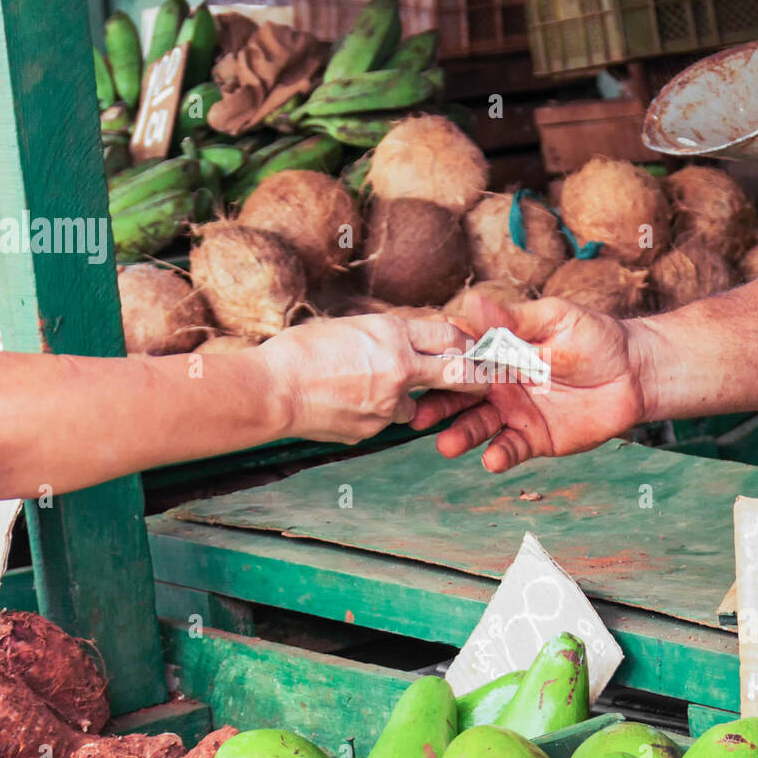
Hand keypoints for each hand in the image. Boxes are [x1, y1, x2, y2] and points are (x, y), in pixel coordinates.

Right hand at [263, 313, 481, 443]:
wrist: (271, 391)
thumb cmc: (301, 352)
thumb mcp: (350, 328)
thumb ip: (385, 337)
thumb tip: (409, 341)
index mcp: (392, 334)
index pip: (447, 335)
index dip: (464, 342)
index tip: (474, 348)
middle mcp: (400, 368)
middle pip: (455, 373)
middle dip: (474, 377)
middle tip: (486, 379)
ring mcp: (388, 404)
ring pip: (411, 404)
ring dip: (399, 399)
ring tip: (359, 390)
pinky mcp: (373, 430)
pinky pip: (381, 421)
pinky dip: (369, 414)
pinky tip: (340, 406)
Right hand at [412, 294, 649, 471]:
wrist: (633, 374)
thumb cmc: (594, 337)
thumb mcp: (554, 319)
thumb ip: (514, 320)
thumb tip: (473, 302)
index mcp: (497, 352)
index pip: (459, 357)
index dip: (437, 363)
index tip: (414, 368)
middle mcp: (498, 384)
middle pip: (459, 396)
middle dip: (438, 406)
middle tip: (417, 416)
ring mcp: (514, 413)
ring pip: (478, 426)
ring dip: (461, 435)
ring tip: (445, 444)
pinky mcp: (533, 438)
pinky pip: (510, 449)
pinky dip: (499, 456)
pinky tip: (491, 460)